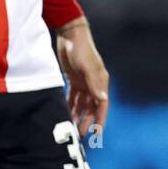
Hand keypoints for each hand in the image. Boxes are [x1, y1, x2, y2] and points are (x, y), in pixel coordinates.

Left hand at [55, 17, 109, 136]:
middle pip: (91, 107)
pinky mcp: (74, 78)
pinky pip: (73, 97)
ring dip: (78, 115)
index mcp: (101, 82)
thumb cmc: (81, 49)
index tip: (96, 134)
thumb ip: (94, 83)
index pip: (102, 105)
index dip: (100, 120)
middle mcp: (94, 83)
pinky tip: (64, 114)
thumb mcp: (87, 66)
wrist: (70, 34)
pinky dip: (70, 105)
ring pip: (82, 104)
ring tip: (71, 127)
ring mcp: (84, 81)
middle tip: (79, 134)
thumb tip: (103, 100)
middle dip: (87, 121)